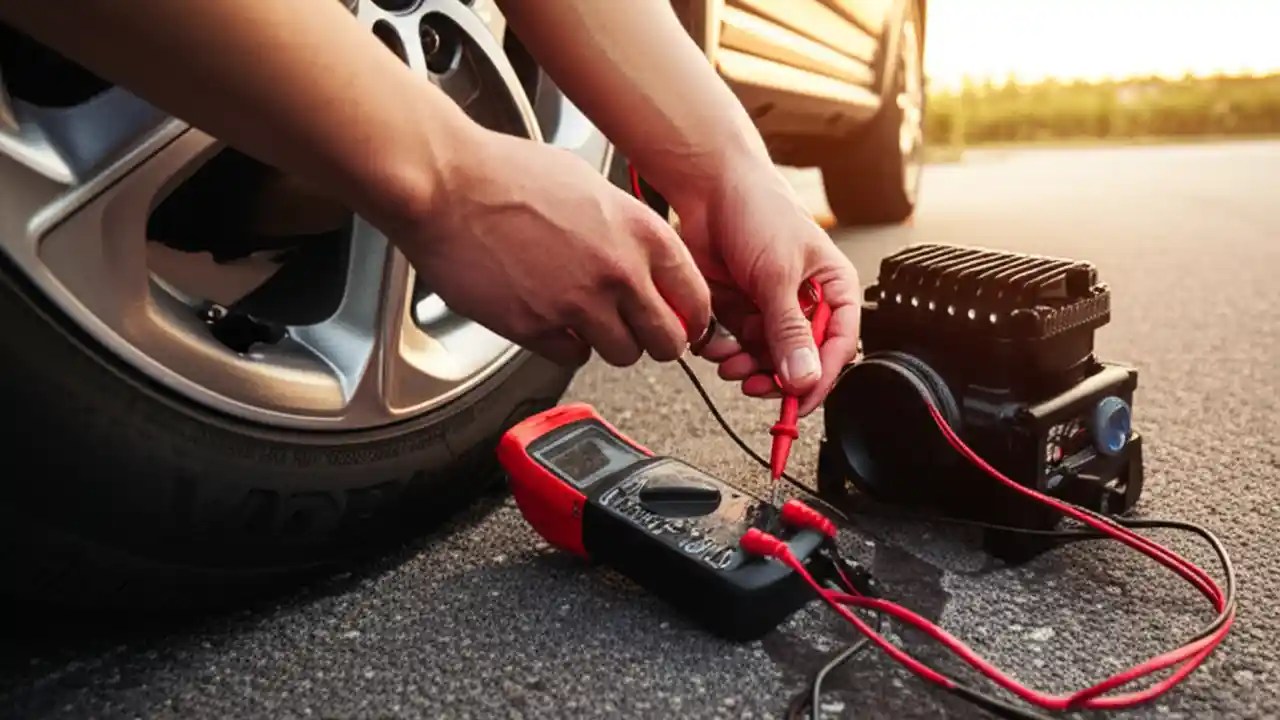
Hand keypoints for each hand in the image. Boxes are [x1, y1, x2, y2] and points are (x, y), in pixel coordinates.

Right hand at [397, 126, 710, 367]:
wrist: (447, 183)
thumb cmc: (508, 175)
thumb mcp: (590, 186)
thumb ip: (625, 230)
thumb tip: (643, 259)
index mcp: (639, 232)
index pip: (695, 297)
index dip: (691, 317)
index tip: (682, 323)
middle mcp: (617, 271)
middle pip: (666, 341)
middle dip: (655, 342)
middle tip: (639, 333)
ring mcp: (577, 303)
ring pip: (622, 355)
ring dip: (608, 343)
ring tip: (585, 318)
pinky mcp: (537, 327)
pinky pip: (571, 355)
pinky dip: (564, 344)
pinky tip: (549, 317)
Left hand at [674, 163, 860, 415]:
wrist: (709, 187)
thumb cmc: (759, 211)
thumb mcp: (778, 275)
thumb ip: (789, 331)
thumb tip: (804, 379)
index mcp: (834, 290)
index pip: (839, 347)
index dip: (821, 378)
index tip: (798, 402)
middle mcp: (805, 303)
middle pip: (800, 360)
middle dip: (776, 376)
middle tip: (753, 385)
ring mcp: (771, 308)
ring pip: (765, 358)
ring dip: (746, 366)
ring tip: (729, 362)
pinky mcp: (739, 309)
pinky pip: (737, 346)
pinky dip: (725, 351)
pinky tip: (715, 345)